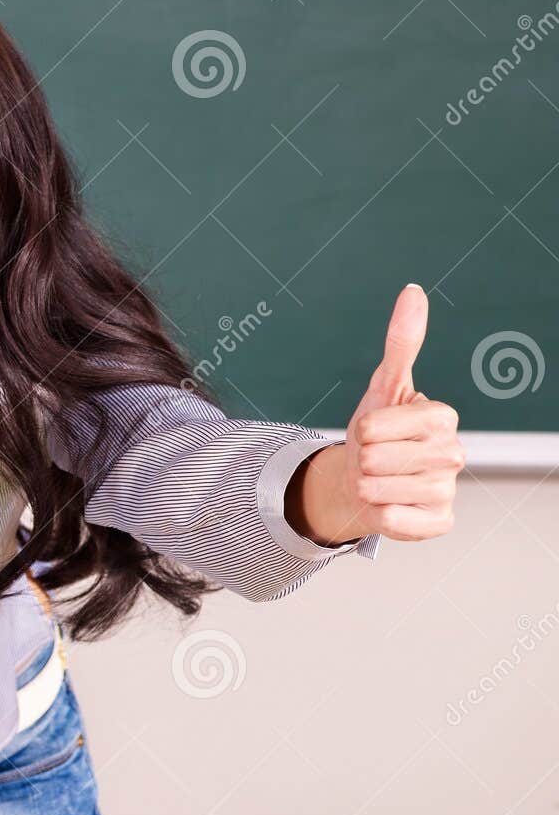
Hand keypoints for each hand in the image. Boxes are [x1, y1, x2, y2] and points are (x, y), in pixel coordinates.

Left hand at [293, 284, 464, 544]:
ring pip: (380, 490)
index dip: (362, 430)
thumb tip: (413, 291)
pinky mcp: (439, 522)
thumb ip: (401, 342)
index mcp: (442, 417)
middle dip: (361, 460)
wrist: (363, 483)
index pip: (375, 425)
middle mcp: (453, 453)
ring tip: (378, 481)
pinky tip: (389, 505)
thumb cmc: (375, 434)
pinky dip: (381, 516)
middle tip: (373, 459)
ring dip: (366, 487)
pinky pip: (395, 521)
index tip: (373, 431)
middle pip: (375, 459)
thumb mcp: (382, 387)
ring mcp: (447, 490)